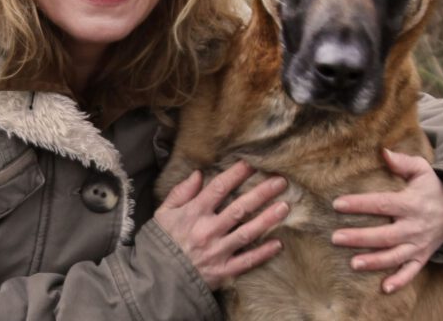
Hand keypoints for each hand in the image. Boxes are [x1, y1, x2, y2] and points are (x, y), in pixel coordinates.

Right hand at [155, 161, 289, 289]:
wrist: (157, 278)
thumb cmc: (160, 243)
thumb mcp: (163, 213)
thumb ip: (180, 192)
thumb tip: (197, 173)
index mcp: (194, 213)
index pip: (218, 188)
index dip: (236, 174)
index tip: (251, 163)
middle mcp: (208, 230)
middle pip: (240, 208)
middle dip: (261, 193)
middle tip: (280, 181)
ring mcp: (217, 251)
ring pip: (248, 232)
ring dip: (267, 219)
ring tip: (284, 207)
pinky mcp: (223, 271)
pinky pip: (247, 261)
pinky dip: (263, 253)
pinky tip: (278, 244)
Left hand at [330, 149, 442, 293]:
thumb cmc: (431, 187)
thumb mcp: (422, 170)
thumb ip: (403, 162)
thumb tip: (383, 152)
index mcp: (411, 204)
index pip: (382, 204)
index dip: (360, 204)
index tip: (337, 204)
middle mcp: (414, 226)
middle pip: (385, 235)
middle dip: (360, 238)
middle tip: (335, 238)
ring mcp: (419, 244)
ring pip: (395, 256)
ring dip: (375, 262)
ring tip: (353, 264)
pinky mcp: (422, 256)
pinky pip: (412, 271)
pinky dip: (400, 281)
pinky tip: (384, 288)